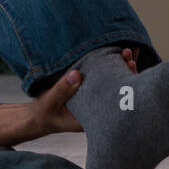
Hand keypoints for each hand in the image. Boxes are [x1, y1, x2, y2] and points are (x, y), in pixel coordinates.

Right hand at [0, 46, 140, 145]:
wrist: (39, 118)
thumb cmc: (44, 113)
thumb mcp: (49, 103)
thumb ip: (61, 90)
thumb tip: (77, 74)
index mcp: (92, 117)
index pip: (116, 100)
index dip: (124, 83)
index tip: (128, 64)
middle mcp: (98, 109)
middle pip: (119, 90)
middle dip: (126, 71)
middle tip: (129, 53)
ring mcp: (96, 101)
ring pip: (114, 83)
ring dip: (121, 67)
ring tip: (130, 50)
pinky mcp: (92, 93)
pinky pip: (105, 79)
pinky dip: (111, 66)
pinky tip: (119, 53)